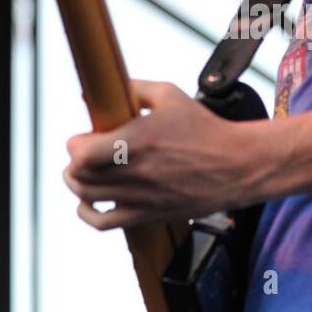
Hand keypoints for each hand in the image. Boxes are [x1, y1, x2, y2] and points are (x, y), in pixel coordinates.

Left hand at [63, 78, 256, 228]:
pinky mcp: (148, 215)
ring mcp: (140, 197)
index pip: (81, 154)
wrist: (237, 165)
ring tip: (84, 173)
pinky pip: (104, 223)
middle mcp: (135, 172)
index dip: (76, 144)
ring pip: (86, 197)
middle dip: (74, 161)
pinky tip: (89, 203)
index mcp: (138, 141)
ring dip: (77, 184)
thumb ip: (133, 89)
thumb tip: (99, 90)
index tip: (85, 137)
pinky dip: (87, 214)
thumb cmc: (205, 127)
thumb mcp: (170, 95)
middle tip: (86, 153)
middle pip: (78, 176)